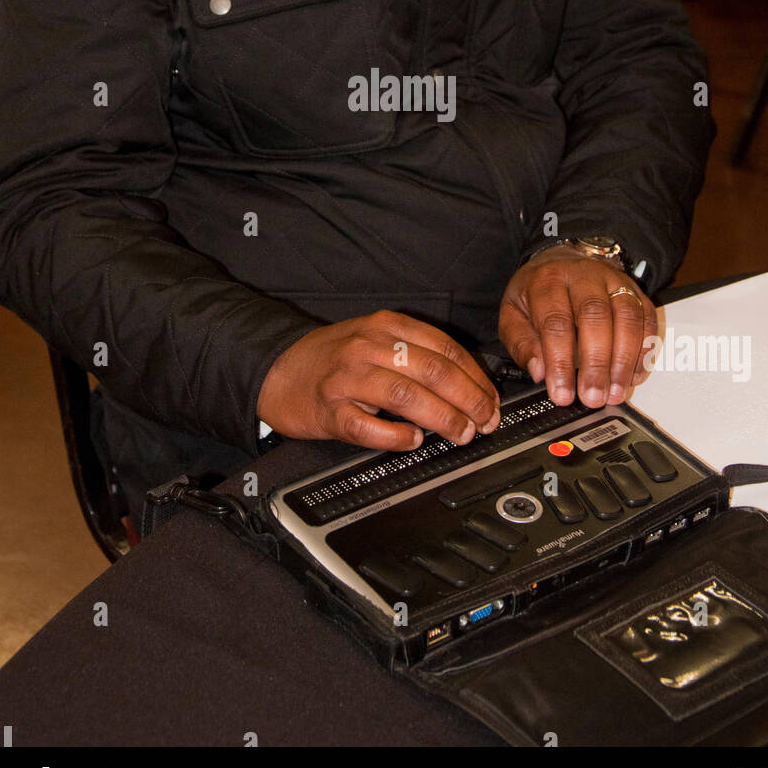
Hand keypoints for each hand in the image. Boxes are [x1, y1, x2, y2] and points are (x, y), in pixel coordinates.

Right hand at [256, 310, 500, 450]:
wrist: (275, 370)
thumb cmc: (331, 360)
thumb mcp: (373, 339)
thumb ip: (414, 353)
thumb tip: (467, 384)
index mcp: (385, 326)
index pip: (444, 348)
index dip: (476, 377)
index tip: (492, 399)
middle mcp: (368, 346)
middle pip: (433, 371)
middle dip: (469, 399)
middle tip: (486, 421)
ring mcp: (347, 378)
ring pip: (406, 395)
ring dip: (443, 418)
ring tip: (462, 433)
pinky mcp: (328, 410)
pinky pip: (368, 426)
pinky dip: (396, 436)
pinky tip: (413, 441)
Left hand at [498, 249, 657, 408]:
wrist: (562, 259)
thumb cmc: (538, 292)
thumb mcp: (513, 314)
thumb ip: (522, 343)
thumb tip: (538, 371)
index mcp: (548, 281)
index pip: (556, 322)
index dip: (560, 362)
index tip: (562, 393)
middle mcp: (583, 276)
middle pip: (595, 317)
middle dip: (596, 363)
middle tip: (593, 397)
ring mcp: (613, 281)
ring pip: (626, 316)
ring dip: (623, 360)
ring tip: (615, 392)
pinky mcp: (634, 290)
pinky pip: (646, 317)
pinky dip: (644, 349)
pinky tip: (633, 375)